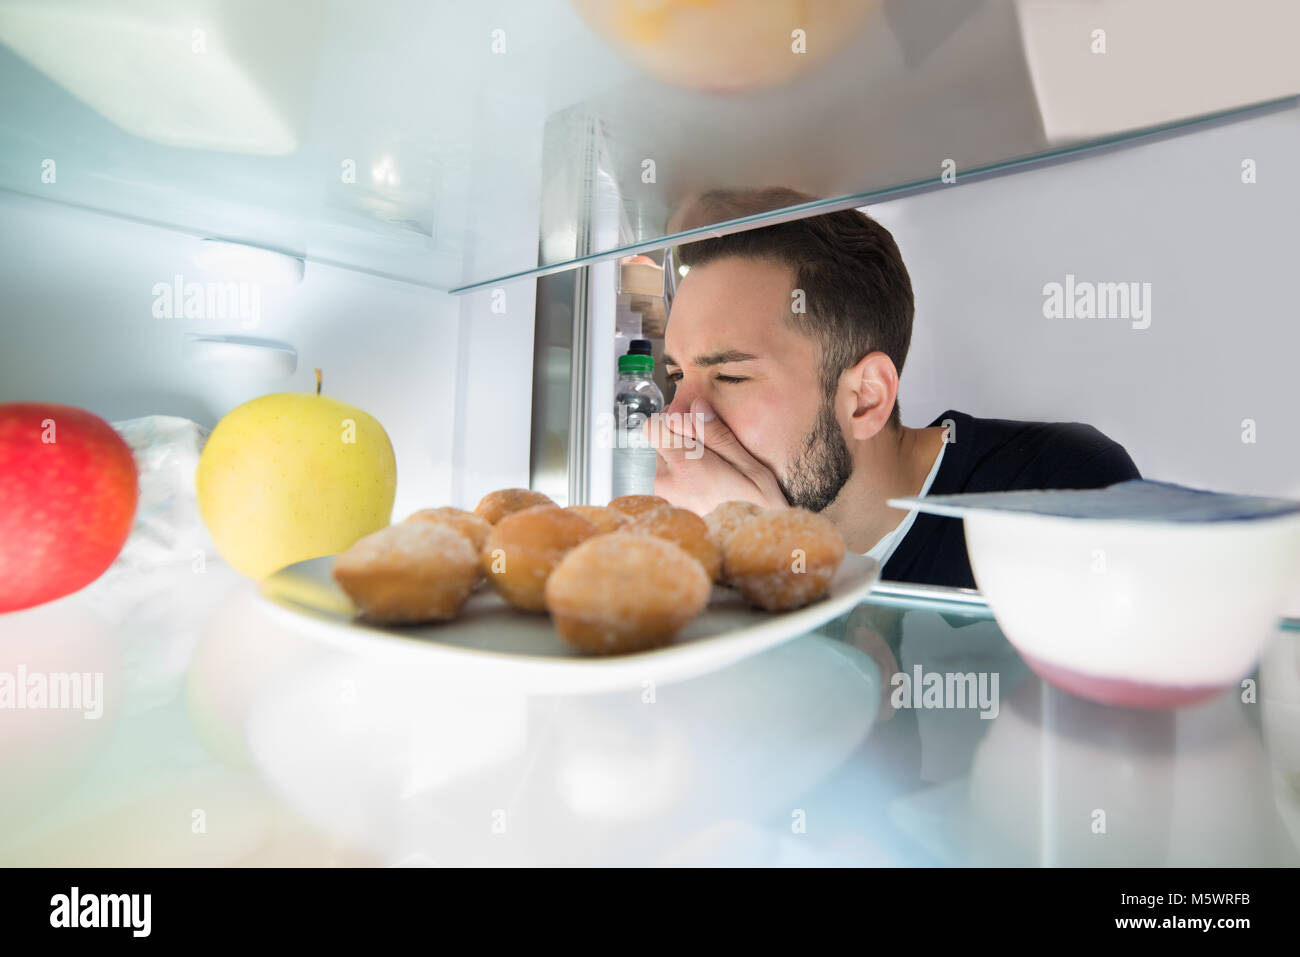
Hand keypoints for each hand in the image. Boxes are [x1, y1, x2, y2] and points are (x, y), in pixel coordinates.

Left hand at [649, 398, 788, 514]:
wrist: (752, 550)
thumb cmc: (758, 511)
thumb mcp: (750, 467)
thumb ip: (719, 435)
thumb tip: (697, 407)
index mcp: (686, 466)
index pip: (653, 427)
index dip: (671, 419)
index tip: (692, 423)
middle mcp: (668, 483)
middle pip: (660, 443)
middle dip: (682, 441)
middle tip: (713, 451)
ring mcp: (667, 499)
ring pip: (666, 463)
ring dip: (685, 462)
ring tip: (715, 475)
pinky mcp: (670, 511)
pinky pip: (671, 483)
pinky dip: (686, 481)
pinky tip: (710, 490)